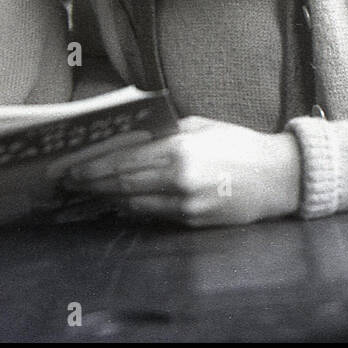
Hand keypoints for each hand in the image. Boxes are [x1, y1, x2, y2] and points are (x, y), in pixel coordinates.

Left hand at [63, 117, 301, 226]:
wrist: (279, 178)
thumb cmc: (240, 145)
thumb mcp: (202, 126)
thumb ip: (166, 131)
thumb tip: (131, 136)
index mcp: (180, 150)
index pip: (124, 161)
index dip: (93, 167)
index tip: (71, 168)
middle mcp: (179, 180)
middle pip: (122, 185)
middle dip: (92, 184)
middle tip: (68, 183)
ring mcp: (186, 205)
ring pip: (134, 204)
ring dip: (109, 199)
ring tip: (89, 192)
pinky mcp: (193, 222)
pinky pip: (153, 215)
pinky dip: (133, 208)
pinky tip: (120, 202)